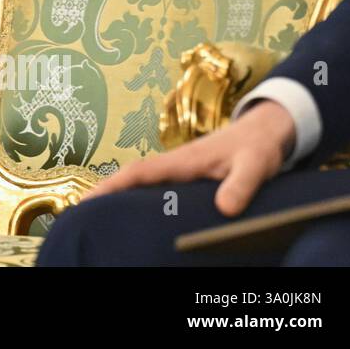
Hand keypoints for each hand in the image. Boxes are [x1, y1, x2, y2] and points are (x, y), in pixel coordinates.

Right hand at [87, 99, 296, 216]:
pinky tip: (138, 214)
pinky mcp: (189, 177)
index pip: (138, 173)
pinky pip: (157, 188)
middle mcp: (175, 164)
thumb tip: (224, 209)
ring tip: (101, 218)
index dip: (111, 186)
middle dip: (105, 194)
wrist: (267, 130)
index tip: (87, 200)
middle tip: (81, 215)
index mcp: (183, 160)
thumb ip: (241, 185)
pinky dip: (140, 198)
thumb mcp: (255, 164)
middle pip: (132, 179)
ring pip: (142, 184)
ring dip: (120, 197)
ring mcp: (180, 170)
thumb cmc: (258, 146)